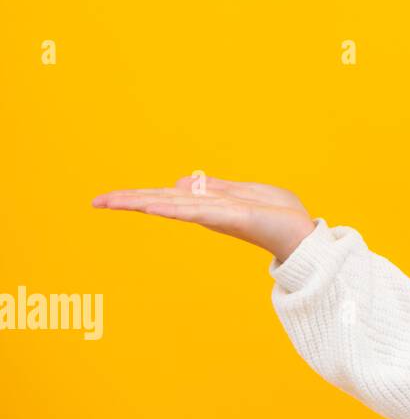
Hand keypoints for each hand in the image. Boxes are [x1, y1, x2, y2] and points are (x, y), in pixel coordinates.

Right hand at [91, 175, 318, 262]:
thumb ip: (216, 188)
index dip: (139, 196)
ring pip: (174, 206)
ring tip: (113, 201)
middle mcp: (209, 213)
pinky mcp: (234, 218)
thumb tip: (179, 183)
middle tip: (96, 201)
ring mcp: (219, 217)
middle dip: (130, 200)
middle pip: (163, 202)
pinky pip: (199, 211)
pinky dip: (176, 207)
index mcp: (209, 205)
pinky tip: (153, 205)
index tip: (108, 198)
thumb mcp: (246, 192)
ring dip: (143, 202)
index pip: (168, 197)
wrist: (305, 235)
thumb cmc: (280, 215)